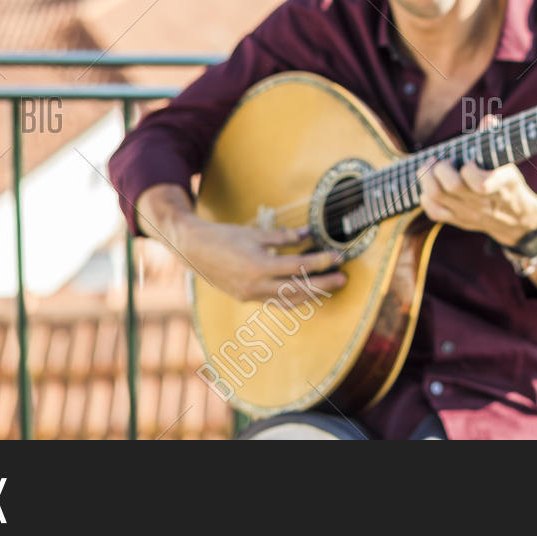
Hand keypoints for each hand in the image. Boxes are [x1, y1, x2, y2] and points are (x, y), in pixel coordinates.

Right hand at [173, 215, 346, 306]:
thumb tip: (307, 234)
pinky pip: (275, 302)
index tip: (338, 257)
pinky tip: (305, 293)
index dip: (321, 262)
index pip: (299, 267)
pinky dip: (293, 299)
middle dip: (323, 285)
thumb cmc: (224, 237)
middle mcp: (256, 286)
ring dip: (311, 295)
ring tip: (329, 287)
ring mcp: (250, 295)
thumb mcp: (255, 233)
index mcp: (259, 266)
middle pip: (298, 289)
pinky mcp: (246, 298)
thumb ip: (283, 236)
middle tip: (343, 279)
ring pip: (288, 301)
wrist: (193, 249)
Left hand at [419, 115, 536, 246]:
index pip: (479, 184)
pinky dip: (425, 197)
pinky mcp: (457, 221)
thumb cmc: (508, 183)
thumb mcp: (508, 162)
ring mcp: (468, 214)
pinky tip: (431, 186)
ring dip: (427, 178)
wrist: (515, 218)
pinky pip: (433, 212)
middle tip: (441, 160)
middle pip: (452, 186)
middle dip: (441, 168)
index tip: (469, 160)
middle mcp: (482, 203)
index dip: (469, 169)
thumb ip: (495, 140)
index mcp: (500, 186)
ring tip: (430, 168)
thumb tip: (488, 120)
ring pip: (436, 196)